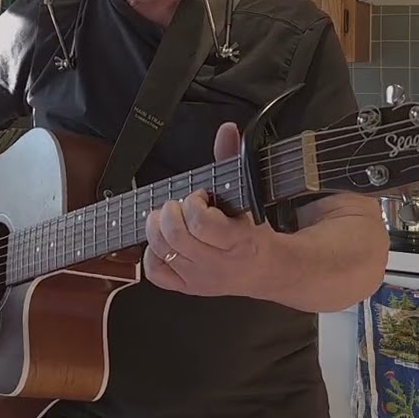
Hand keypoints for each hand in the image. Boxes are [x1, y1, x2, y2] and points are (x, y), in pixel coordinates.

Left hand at [143, 122, 287, 298]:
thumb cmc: (253, 230)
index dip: (193, 203)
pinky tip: (163, 242)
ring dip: (157, 227)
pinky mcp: (187, 288)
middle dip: (170, 212)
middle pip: (175, 236)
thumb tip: (227, 130)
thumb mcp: (248, 194)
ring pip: (161, 251)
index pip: (201, 223)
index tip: (200, 195)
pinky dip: (151, 254)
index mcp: (236, 240)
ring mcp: (199, 278)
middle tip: (178, 205)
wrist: (267, 269)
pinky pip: (155, 273)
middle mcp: (216, 264)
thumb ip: (233, 160)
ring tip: (168, 218)